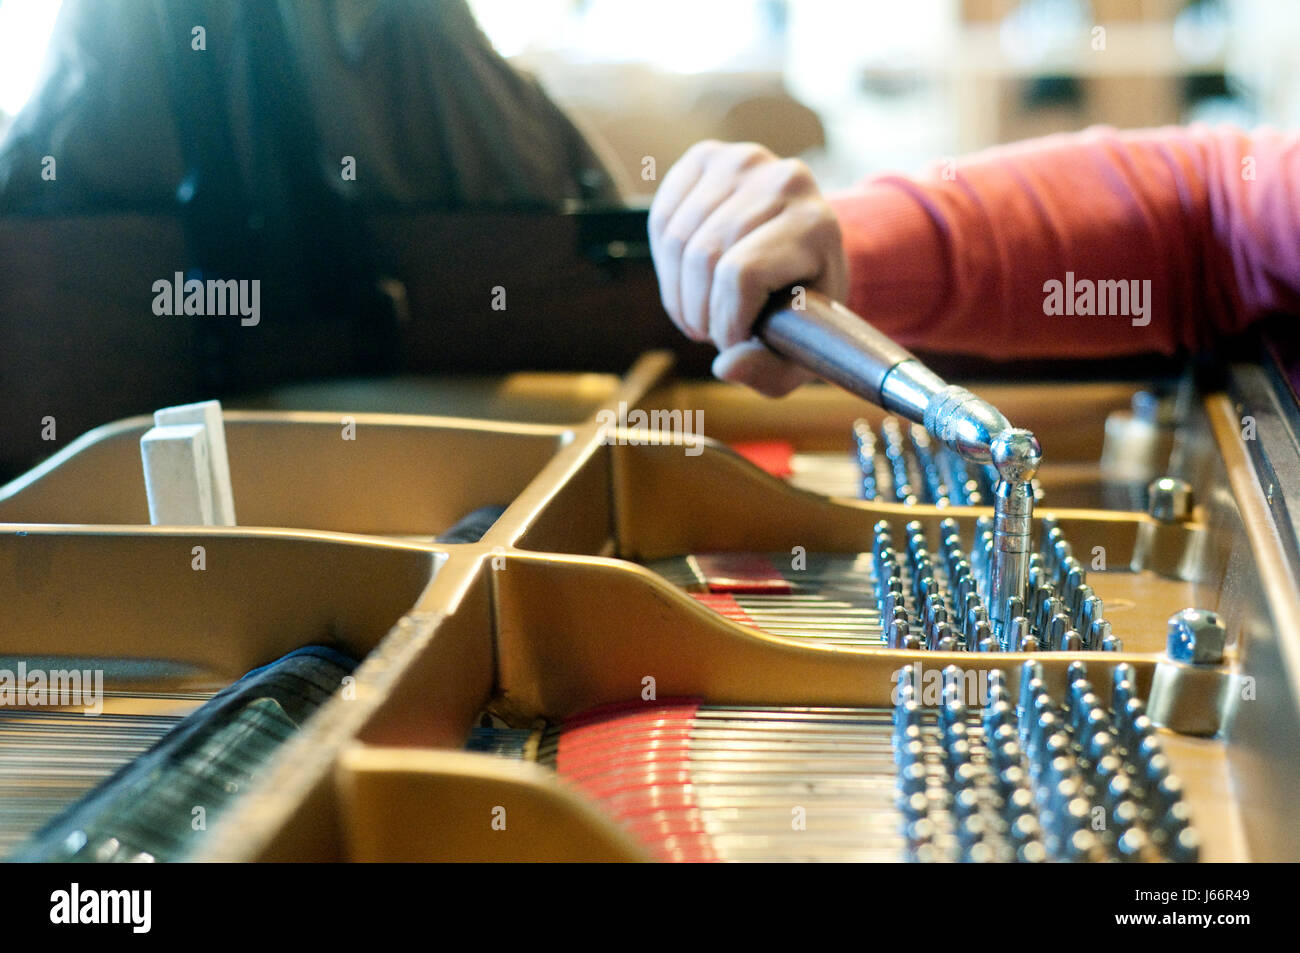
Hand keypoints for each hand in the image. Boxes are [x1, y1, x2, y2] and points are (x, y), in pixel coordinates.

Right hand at [648, 140, 847, 395]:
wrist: (808, 247)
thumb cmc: (804, 304)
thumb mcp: (801, 351)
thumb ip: (769, 371)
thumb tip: (727, 365)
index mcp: (816, 225)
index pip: (741, 275)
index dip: (724, 321)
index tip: (731, 342)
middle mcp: (783, 180)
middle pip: (704, 257)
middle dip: (698, 311)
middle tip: (710, 330)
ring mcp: (742, 162)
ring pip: (678, 241)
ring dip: (678, 293)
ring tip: (698, 310)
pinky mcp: (707, 157)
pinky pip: (663, 218)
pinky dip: (665, 261)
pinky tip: (687, 276)